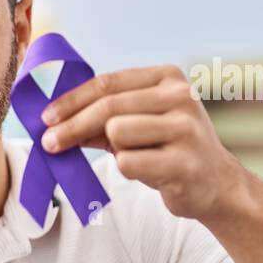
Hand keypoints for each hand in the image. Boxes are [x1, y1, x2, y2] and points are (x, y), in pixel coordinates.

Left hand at [38, 64, 247, 220]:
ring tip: (132, 157)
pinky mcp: (183, 162)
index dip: (71, 100)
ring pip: (116, 132)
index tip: (46, 117)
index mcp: (169, 77)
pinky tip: (147, 172)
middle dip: (71, 126)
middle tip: (49, 143)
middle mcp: (181, 96)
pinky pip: (128, 163)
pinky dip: (127, 169)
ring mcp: (186, 128)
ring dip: (111, 149)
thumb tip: (55, 121)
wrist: (216, 184)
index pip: (107, 83)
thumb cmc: (169, 150)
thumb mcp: (140, 123)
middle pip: (107, 108)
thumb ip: (104, 117)